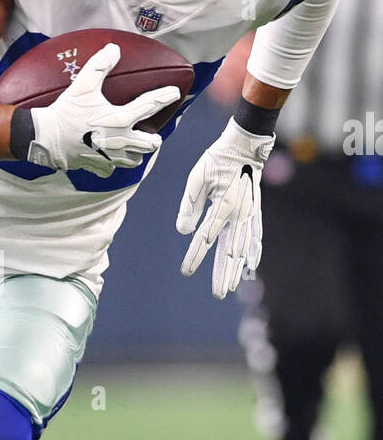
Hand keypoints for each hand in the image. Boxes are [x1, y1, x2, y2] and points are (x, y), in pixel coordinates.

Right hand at [28, 42, 180, 175]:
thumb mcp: (83, 84)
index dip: (165, 97)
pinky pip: (111, 169)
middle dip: (154, 139)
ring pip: (134, 160)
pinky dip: (113, 164)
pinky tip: (109, 158)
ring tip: (133, 147)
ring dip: (136, 153)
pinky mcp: (96, 166)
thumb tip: (114, 48)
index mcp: (121, 119)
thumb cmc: (66, 111)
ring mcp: (109, 156)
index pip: (150, 105)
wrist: (45, 138)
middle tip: (153, 136)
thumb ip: (100, 65)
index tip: (174, 93)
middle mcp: (120, 140)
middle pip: (150, 144)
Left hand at [176, 118, 273, 298]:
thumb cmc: (217, 160)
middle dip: (222, 274)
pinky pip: (255, 236)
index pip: (205, 238)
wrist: (245, 145)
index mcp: (223, 206)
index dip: (195, 256)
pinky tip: (251, 266)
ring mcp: (249, 213)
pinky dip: (253, 253)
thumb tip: (184, 231)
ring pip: (243, 248)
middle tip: (218, 294)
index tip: (186, 272)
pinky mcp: (255, 210)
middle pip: (229, 251)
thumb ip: (190, 206)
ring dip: (236, 268)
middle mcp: (239, 214)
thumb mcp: (197, 179)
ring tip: (231, 286)